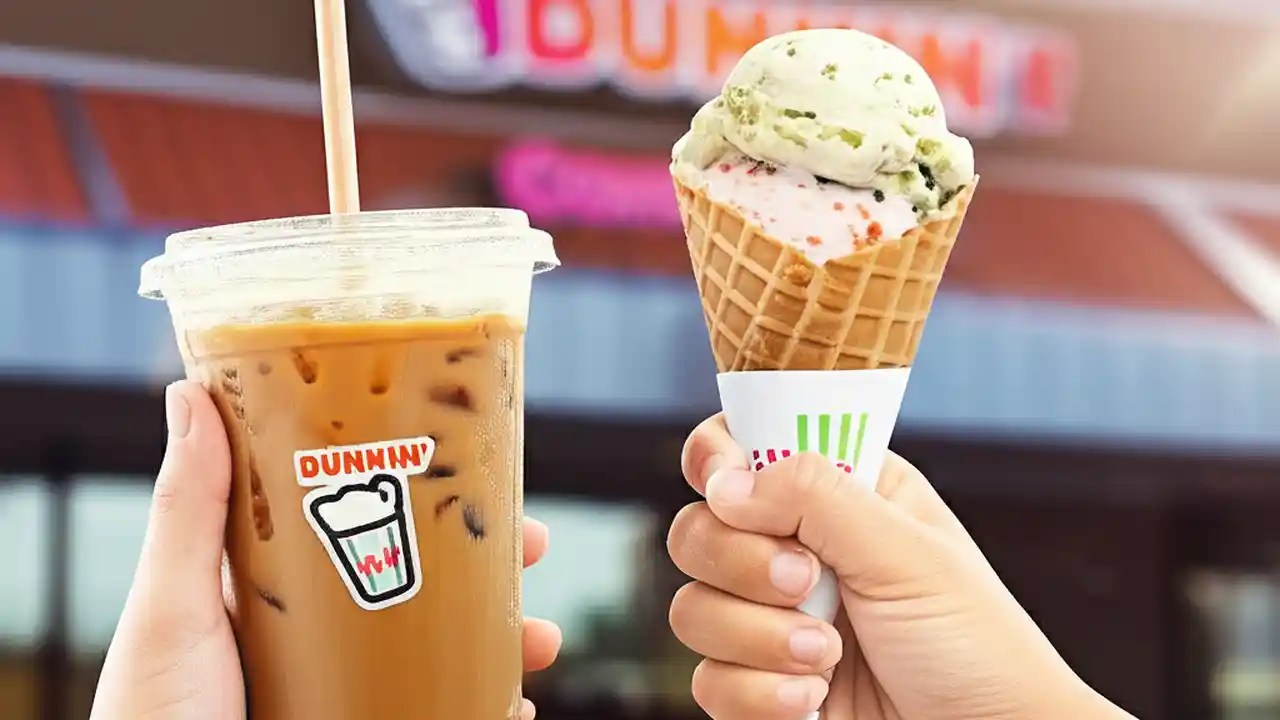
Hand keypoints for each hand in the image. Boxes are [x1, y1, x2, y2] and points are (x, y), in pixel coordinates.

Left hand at [91, 381, 561, 719]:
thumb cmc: (149, 716)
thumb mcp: (173, 607)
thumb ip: (188, 510)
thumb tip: (191, 395)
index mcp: (278, 592)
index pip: (363, 523)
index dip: (424, 497)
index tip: (475, 475)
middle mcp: (320, 639)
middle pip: (422, 587)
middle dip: (488, 569)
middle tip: (533, 548)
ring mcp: (349, 690)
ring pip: (444, 653)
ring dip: (505, 642)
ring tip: (542, 643)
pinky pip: (443, 711)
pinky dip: (486, 705)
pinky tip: (511, 706)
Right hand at [667, 414, 1132, 719]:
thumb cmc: (978, 647)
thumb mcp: (906, 553)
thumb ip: (816, 498)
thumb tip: (727, 484)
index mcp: (838, 492)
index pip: (743, 446)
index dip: (718, 459)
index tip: (724, 485)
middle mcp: (797, 549)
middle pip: (699, 528)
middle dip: (742, 563)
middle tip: (805, 583)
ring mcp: (773, 620)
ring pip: (692, 608)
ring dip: (756, 638)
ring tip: (828, 659)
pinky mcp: (761, 684)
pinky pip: (708, 679)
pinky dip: (758, 694)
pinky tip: (814, 700)